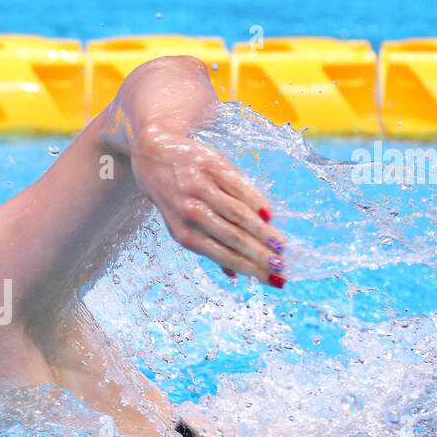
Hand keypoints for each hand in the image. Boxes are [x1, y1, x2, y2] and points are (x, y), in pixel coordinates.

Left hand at [130, 131, 285, 286]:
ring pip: (237, 213)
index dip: (250, 269)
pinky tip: (269, 215)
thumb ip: (209, 247)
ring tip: (281, 244)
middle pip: (232, 237)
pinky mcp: (211, 166)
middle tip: (282, 265)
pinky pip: (238, 187)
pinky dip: (255, 201)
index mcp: (184, 234)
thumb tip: (236, 276)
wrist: (154, 156)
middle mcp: (190, 213)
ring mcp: (200, 188)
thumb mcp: (183, 226)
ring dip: (262, 231)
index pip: (223, 255)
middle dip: (260, 254)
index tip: (274, 279)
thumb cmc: (175, 198)